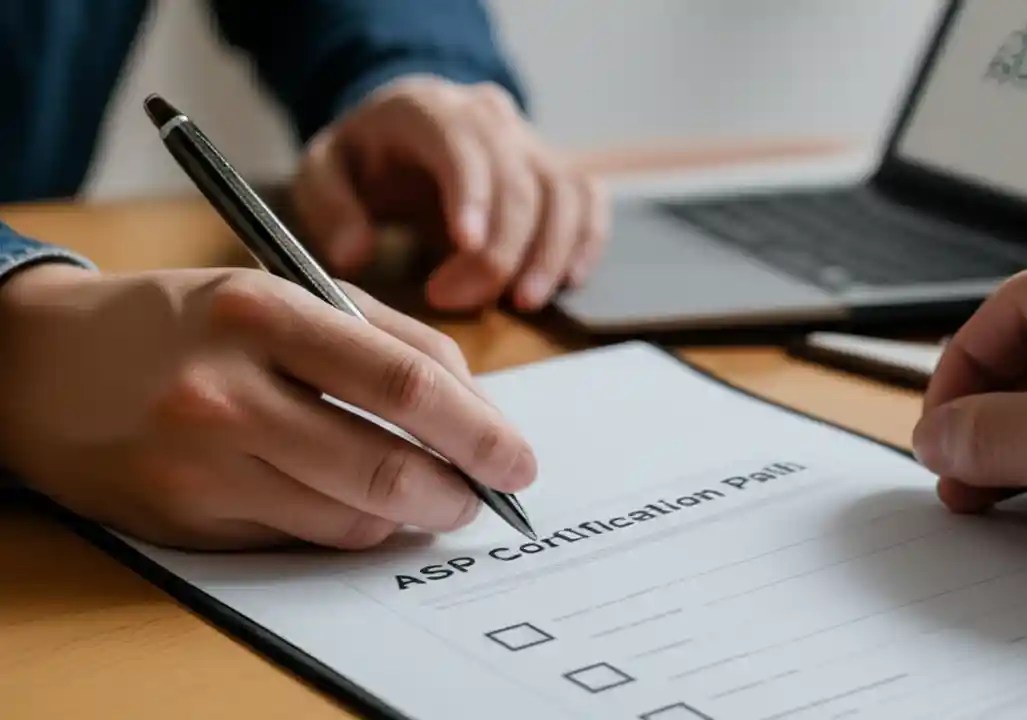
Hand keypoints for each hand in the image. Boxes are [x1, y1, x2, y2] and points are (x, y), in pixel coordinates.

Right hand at [0, 265, 535, 549]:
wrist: (43, 364)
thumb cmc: (185, 322)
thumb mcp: (281, 292)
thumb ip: (388, 338)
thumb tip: (475, 407)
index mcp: (265, 312)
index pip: (405, 384)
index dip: (479, 429)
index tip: (518, 458)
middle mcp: (230, 392)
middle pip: (387, 467)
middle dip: (459, 491)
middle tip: (485, 494)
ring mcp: (204, 463)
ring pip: (351, 517)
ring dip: (409, 516)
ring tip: (428, 495)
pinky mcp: (186, 519)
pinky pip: (302, 537)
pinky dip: (349, 527)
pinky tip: (356, 503)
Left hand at [292, 76, 609, 312]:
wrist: (403, 131)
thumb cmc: (364, 159)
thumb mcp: (322, 173)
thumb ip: (330, 208)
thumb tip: (354, 255)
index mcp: (429, 109)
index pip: (465, 145)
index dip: (473, 196)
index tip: (466, 248)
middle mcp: (489, 118)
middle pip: (518, 181)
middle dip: (498, 249)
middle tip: (457, 299)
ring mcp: (529, 143)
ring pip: (564, 193)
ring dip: (549, 254)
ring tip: (520, 303)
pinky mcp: (554, 170)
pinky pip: (589, 201)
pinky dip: (586, 242)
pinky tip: (566, 283)